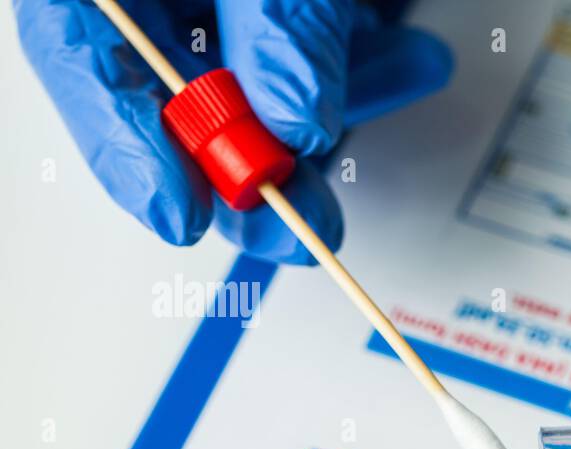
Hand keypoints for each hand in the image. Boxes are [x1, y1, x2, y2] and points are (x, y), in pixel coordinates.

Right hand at [15, 0, 452, 262]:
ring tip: (406, 69)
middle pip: (174, 96)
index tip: (180, 214)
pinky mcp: (283, 8)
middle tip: (303, 221)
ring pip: (254, 82)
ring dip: (332, 105)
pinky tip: (410, 57)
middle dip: (255, 165)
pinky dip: (360, 64)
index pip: (75, 53)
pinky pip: (305, 53)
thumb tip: (296, 122)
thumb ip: (280, 21)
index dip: (122, 144)